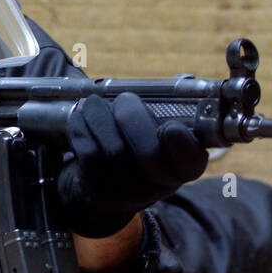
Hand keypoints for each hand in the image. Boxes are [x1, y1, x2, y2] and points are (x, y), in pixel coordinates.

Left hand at [57, 93, 208, 237]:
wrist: (110, 189)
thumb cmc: (141, 148)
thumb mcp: (165, 135)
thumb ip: (175, 108)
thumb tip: (183, 80)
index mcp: (183, 169)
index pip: (190, 162)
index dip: (181, 145)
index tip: (170, 126)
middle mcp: (159, 186)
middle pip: (147, 153)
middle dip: (132, 117)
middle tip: (124, 99)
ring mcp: (128, 192)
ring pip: (114, 149)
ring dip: (100, 118)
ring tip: (94, 102)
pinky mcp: (100, 190)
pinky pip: (89, 155)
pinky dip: (82, 129)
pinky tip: (81, 116)